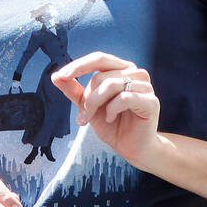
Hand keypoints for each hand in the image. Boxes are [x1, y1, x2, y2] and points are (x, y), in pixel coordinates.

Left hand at [50, 52, 160, 167]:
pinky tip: (111, 118)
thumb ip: (74, 90)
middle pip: (101, 76)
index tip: (61, 76)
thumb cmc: (113, 125)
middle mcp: (136, 73)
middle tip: (83, 116)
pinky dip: (112, 109)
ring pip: (111, 85)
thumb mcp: (88, 106)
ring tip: (95, 118)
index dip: (79, 65)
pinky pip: (124, 98)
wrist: (132, 148)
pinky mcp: (151, 101)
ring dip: (95, 104)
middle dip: (87, 98)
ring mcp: (145, 86)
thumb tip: (55, 76)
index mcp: (122, 69)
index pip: (99, 59)